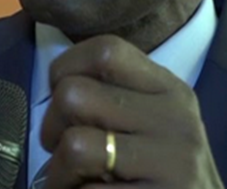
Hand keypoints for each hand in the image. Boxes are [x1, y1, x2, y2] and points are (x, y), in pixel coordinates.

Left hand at [40, 36, 222, 188]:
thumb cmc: (163, 173)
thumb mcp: (154, 122)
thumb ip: (115, 95)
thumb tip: (55, 86)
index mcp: (170, 90)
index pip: (105, 51)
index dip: (65, 68)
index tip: (59, 99)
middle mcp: (175, 120)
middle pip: (75, 95)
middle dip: (51, 125)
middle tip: (60, 150)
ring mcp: (173, 163)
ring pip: (75, 145)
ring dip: (57, 169)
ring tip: (72, 179)